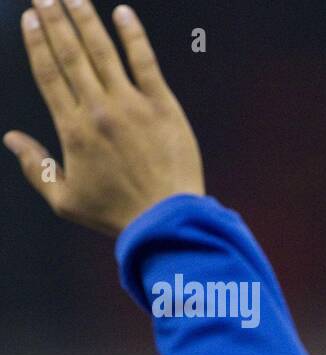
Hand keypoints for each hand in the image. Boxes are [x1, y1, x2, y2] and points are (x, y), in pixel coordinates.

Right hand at [5, 2, 203, 236]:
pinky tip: (123, 13)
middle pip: (71, 55)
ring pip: (103, 52)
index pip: (49, 74)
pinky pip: (146, 63)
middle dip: (55, 21)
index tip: (30, 20)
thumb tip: (10, 138)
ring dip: (86, 20)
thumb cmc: (117, 213)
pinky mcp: (163, 107)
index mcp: (73, 129)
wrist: (167, 220)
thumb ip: (35, 166)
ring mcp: (132, 106)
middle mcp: (98, 110)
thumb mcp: (65, 199)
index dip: (37, 43)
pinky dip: (134, 36)